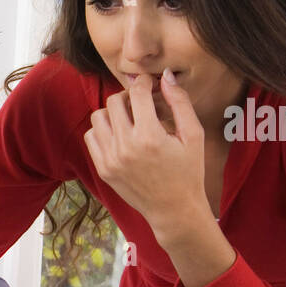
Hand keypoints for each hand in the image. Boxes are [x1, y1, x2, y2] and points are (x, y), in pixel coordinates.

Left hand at [83, 69, 206, 237]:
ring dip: (113, 113)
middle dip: (129, 96)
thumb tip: (165, 77)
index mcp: (149, 136)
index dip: (144, 82)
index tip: (150, 84)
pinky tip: (120, 135)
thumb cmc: (188, 171)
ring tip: (130, 119)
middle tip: (142, 103)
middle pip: (114, 101)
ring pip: (98, 117)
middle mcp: (125, 147)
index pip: (137, 93)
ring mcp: (110, 159)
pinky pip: (91, 137)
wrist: (173, 209)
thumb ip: (180, 103)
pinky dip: (103, 130)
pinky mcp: (103, 169)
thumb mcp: (193, 135)